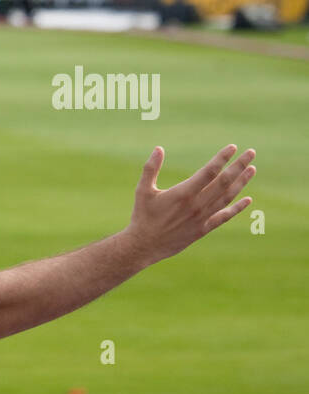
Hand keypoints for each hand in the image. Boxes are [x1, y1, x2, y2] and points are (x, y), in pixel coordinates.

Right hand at [125, 144, 255, 263]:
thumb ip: (150, 168)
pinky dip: (237, 208)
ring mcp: (202, 218)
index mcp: (183, 193)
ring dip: (241, 182)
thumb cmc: (141, 216)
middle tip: (251, 153)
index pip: (209, 172)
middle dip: (239, 166)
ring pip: (227, 197)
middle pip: (224, 182)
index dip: (222, 158)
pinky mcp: (203, 229)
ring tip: (252, 169)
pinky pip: (224, 217)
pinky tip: (248, 200)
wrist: (143, 246)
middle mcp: (197, 205)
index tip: (233, 147)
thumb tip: (158, 148)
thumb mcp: (143, 190)